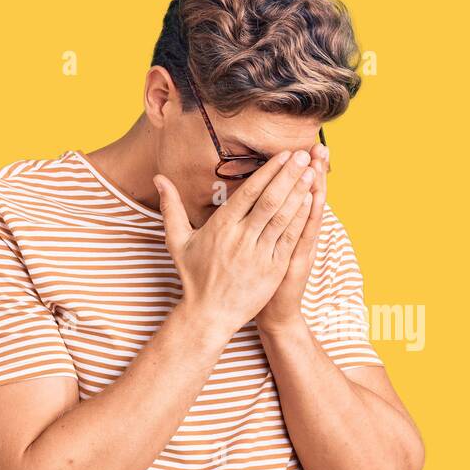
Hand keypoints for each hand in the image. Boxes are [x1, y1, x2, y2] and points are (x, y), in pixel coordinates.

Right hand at [155, 149, 317, 338]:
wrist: (209, 315)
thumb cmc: (194, 277)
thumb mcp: (177, 241)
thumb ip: (171, 207)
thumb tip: (158, 178)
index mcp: (221, 227)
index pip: (249, 192)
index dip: (268, 172)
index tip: (284, 155)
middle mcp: (241, 238)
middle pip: (269, 200)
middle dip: (288, 175)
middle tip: (304, 155)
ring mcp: (259, 254)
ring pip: (282, 218)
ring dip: (298, 193)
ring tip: (311, 172)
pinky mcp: (273, 270)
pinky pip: (289, 240)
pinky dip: (300, 221)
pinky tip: (311, 204)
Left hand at [255, 141, 328, 335]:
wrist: (275, 312)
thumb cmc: (267, 277)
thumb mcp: (271, 246)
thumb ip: (271, 220)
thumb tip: (267, 195)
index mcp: (293, 228)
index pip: (301, 193)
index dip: (305, 171)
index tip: (311, 147)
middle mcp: (300, 234)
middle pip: (309, 196)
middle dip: (314, 172)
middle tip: (320, 147)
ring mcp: (301, 246)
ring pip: (310, 212)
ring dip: (314, 187)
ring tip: (319, 164)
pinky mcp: (297, 261)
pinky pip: (305, 234)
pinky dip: (310, 216)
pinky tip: (313, 198)